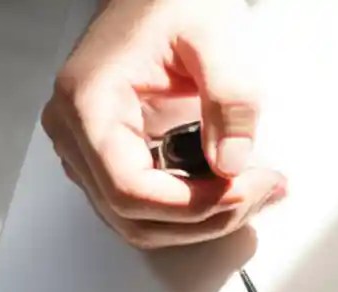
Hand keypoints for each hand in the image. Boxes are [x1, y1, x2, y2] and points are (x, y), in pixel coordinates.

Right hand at [42, 0, 285, 248]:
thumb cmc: (168, 5)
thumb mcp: (212, 34)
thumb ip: (229, 96)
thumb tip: (231, 161)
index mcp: (89, 103)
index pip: (129, 189)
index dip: (190, 204)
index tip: (240, 189)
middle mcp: (77, 133)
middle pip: (134, 217)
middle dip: (205, 217)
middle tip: (260, 191)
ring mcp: (88, 152)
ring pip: (139, 224)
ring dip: (201, 222)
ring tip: (253, 193)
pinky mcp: (110, 160)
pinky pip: (147, 209)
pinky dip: (191, 210)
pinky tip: (229, 189)